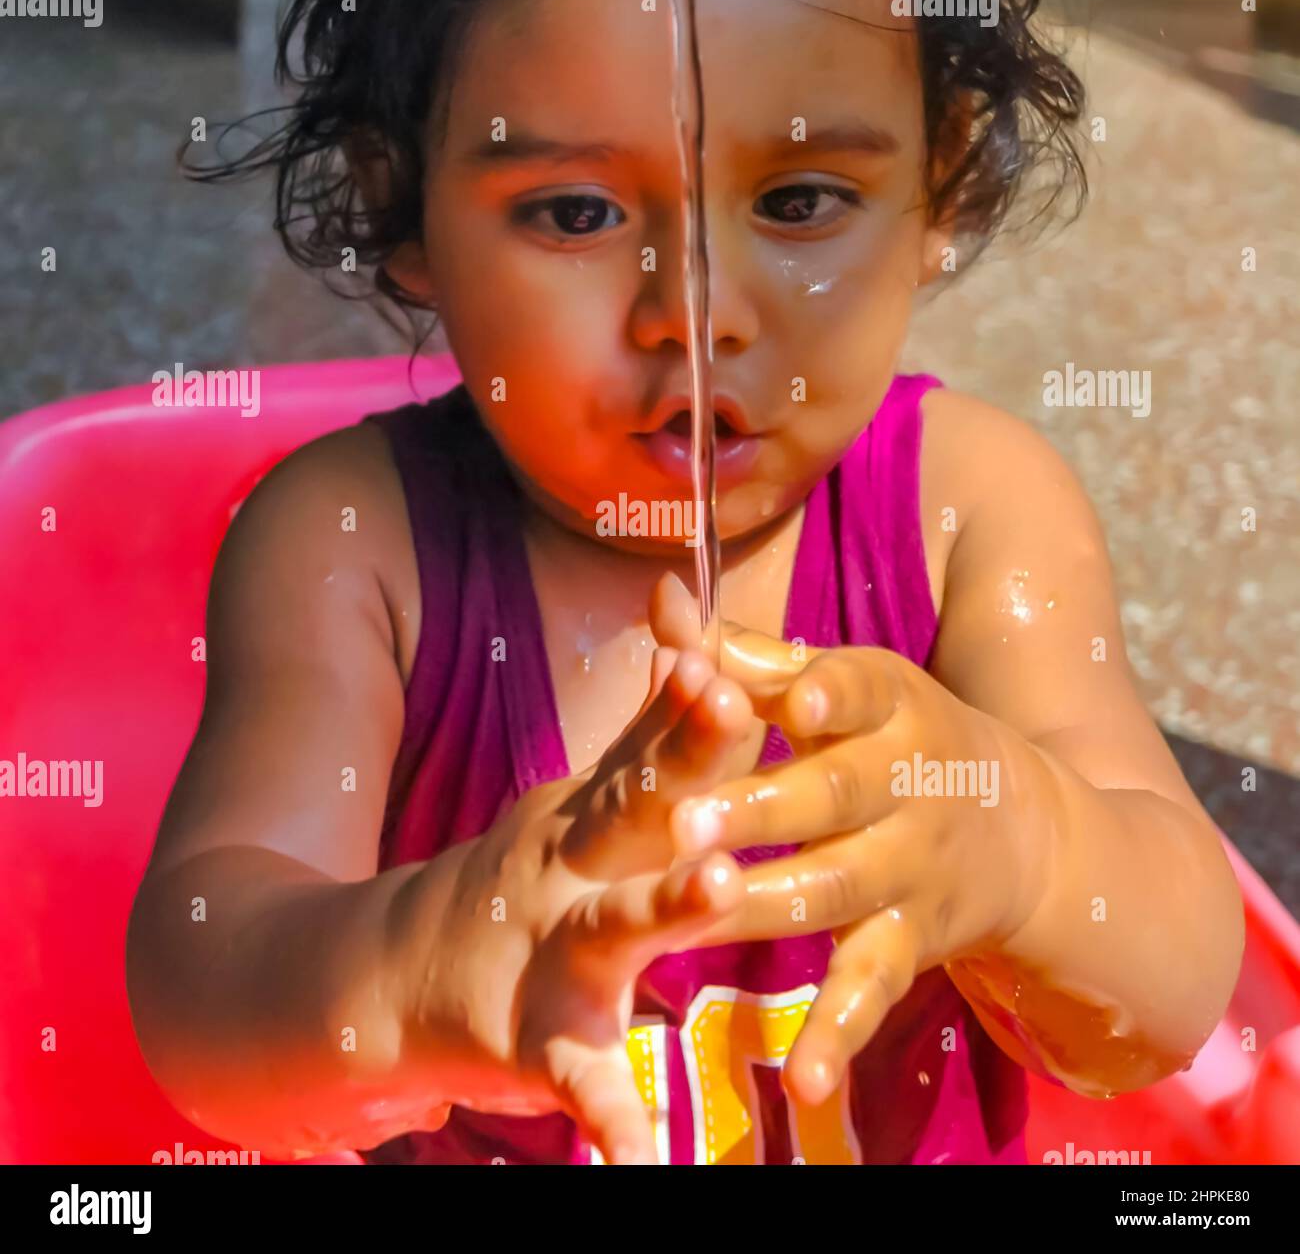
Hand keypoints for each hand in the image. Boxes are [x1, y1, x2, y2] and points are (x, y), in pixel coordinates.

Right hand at [394, 646, 757, 1162]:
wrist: (388, 975)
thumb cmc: (525, 880)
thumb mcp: (582, 797)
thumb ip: (647, 723)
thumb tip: (686, 620)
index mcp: (592, 816)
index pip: (651, 744)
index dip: (690, 696)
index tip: (727, 645)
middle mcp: (570, 868)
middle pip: (634, 804)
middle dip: (686, 757)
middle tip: (733, 707)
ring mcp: (550, 951)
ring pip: (612, 924)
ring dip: (664, 902)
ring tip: (716, 881)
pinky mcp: (535, 1042)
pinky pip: (577, 1080)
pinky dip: (610, 1114)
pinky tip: (641, 1153)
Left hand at [649, 572, 1056, 1107]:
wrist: (1025, 829)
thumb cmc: (895, 738)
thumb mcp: (848, 685)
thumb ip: (750, 654)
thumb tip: (663, 600)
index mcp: (887, 705)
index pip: (856, 690)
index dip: (822, 692)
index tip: (784, 696)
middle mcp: (907, 783)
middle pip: (833, 794)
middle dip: (763, 807)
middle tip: (690, 819)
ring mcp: (912, 867)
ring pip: (835, 889)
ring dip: (767, 906)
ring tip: (698, 921)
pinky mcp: (911, 940)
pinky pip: (871, 985)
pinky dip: (840, 1033)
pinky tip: (804, 1081)